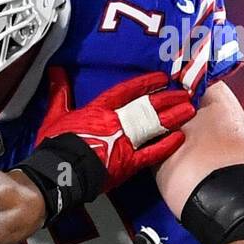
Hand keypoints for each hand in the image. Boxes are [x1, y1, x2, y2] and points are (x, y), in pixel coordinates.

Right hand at [37, 68, 193, 190]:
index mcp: (99, 110)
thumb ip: (59, 92)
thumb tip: (55, 71)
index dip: (145, 83)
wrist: (60, 172)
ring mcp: (125, 142)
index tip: (161, 78)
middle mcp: (116, 122)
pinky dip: (166, 144)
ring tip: (188, 109)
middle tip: (183, 92)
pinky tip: (179, 137)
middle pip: (146, 106)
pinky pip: (152, 152)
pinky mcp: (129, 162)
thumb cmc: (56, 145)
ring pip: (154, 125)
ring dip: (172, 116)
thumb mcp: (54, 115)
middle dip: (166, 98)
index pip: (126, 91)